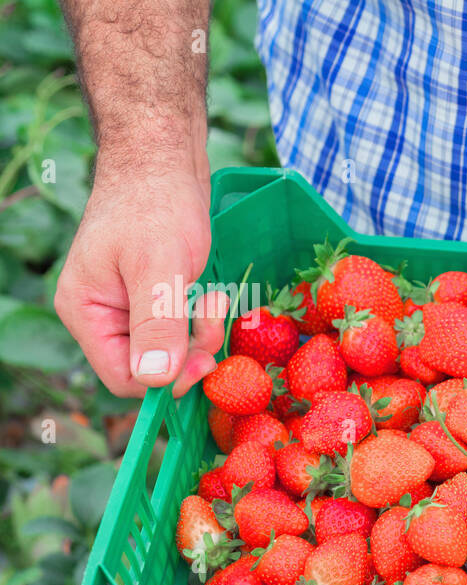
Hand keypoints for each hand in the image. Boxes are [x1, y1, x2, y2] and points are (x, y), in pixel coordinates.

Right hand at [54, 164, 226, 397]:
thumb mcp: (158, 265)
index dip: (167, 380)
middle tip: (216, 316)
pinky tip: (215, 296)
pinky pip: (181, 332)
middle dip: (190, 354)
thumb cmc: (155, 203)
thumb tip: (155, 378)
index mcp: (87, 313)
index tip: (207, 359)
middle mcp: (103, 317)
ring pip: (171, 353)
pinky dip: (202, 323)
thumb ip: (156, 322)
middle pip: (151, 369)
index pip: (124, 378)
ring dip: (201, 336)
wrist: (164, 161)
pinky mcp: (156, 300)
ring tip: (218, 298)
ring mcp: (129, 309)